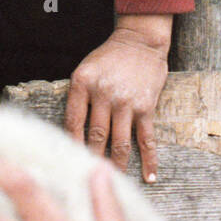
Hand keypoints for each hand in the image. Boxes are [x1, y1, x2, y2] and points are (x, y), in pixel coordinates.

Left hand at [64, 18, 169, 181]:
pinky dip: (149, 160)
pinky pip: (146, 139)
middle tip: (90, 176)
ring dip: (116, 164)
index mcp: (82, 82)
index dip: (71, 144)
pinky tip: (149, 176)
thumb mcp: (86, 69)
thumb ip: (79, 96)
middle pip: (95, 136)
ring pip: (119, 143)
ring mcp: (125, 102)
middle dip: (92, 158)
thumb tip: (74, 131)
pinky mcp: (145, 107)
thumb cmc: (109, 57)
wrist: (140, 41)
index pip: (73, 121)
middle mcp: (103, 93)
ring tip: (114, 180)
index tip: (70, 160)